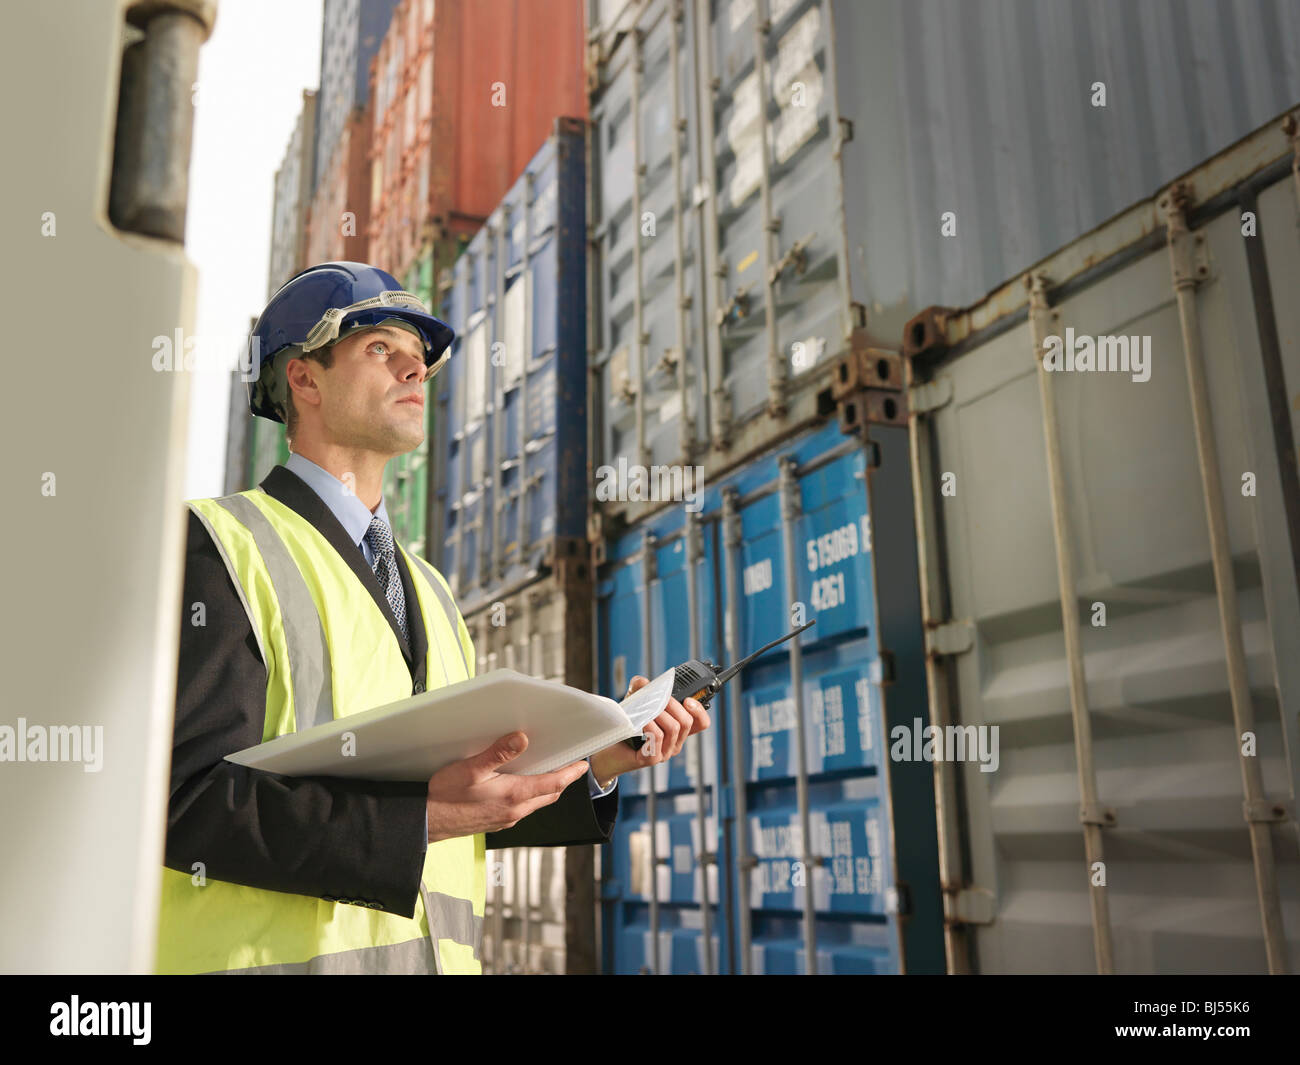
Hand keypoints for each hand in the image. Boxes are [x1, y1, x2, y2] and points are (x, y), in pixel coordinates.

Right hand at [425, 731, 588, 842]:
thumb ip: (498, 753)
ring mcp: (506, 819)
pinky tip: (522, 786)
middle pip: (549, 795)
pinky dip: (531, 796)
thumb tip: (522, 738)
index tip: (584, 764)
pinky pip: (523, 809)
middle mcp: (514, 811)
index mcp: (513, 795)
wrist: (426, 822)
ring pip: (536, 803)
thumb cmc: (445, 796)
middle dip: (563, 781)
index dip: (571, 774)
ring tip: (551, 771)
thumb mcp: (470, 769)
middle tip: (572, 765)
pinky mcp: (496, 822)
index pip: (553, 784)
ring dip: (547, 789)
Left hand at [588, 675, 711, 784]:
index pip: (700, 723)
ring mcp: (663, 753)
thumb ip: (640, 689)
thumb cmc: (625, 728)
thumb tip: (644, 681)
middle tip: (658, 699)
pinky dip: (650, 725)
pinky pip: (658, 738)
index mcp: (676, 731)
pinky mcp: (651, 758)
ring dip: (659, 713)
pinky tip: (641, 721)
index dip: (699, 711)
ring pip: (673, 729)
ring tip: (646, 709)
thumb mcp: (634, 704)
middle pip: (686, 722)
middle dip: (672, 705)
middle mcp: (674, 743)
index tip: (688, 700)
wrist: (606, 749)